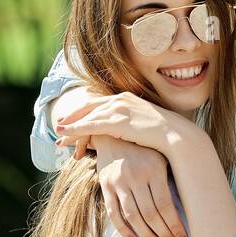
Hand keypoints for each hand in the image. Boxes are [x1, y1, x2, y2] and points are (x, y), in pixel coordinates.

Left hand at [55, 92, 190, 153]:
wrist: (176, 136)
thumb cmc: (163, 135)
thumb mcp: (144, 124)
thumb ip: (130, 123)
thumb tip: (123, 132)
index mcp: (126, 98)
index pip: (98, 103)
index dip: (82, 112)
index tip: (71, 122)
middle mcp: (120, 99)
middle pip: (88, 107)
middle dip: (72, 118)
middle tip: (58, 129)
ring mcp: (119, 108)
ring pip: (87, 117)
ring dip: (71, 127)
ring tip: (59, 138)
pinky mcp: (118, 121)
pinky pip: (91, 125)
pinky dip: (76, 130)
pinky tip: (66, 136)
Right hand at [89, 137, 188, 236]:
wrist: (113, 133)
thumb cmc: (145, 149)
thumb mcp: (161, 157)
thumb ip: (170, 179)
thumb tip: (191, 206)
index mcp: (153, 169)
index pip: (166, 205)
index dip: (175, 226)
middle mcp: (135, 175)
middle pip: (151, 214)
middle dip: (164, 234)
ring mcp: (119, 181)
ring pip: (133, 216)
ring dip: (146, 236)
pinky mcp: (105, 185)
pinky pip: (114, 212)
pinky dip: (123, 229)